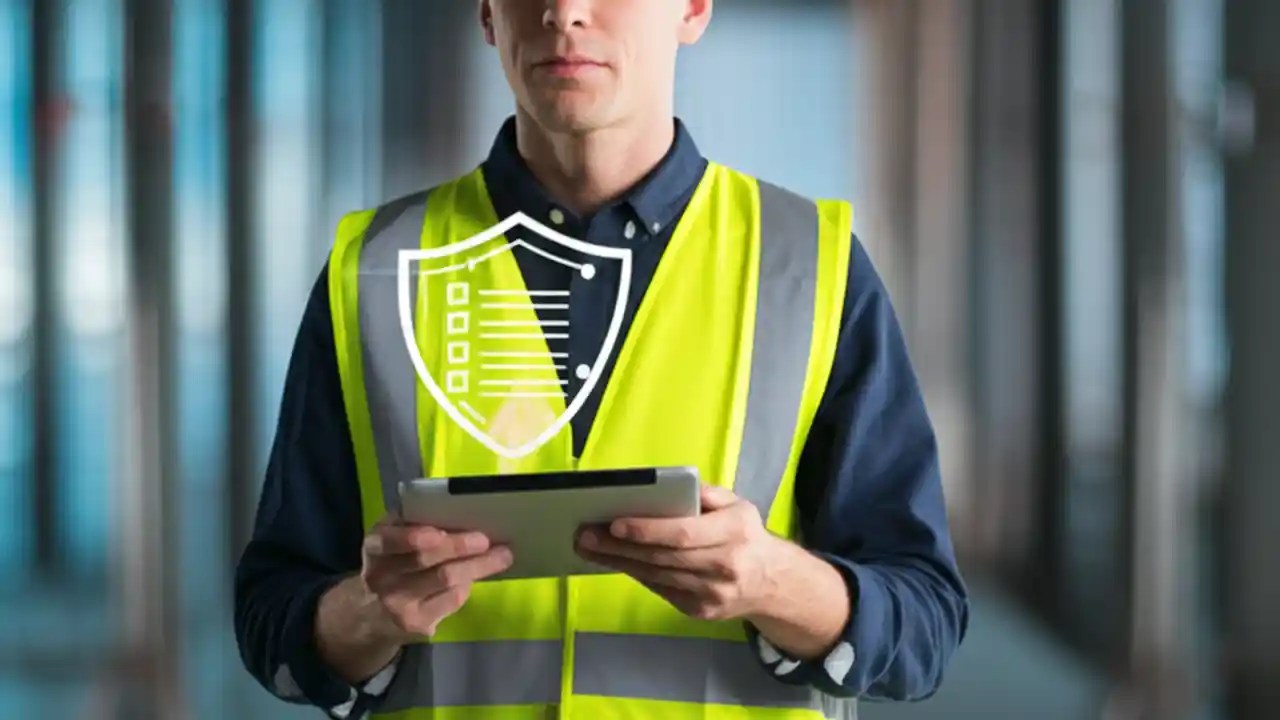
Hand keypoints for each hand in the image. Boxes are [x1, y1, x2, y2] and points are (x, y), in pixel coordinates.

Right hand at [360, 520, 512, 640]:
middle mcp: (380, 577)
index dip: (411, 537)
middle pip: (425, 560)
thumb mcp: (393, 541)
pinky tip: (475, 577)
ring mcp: (398, 604)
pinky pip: (452, 600)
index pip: (388, 541)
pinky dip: (468, 585)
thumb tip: (466, 519)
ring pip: (446, 580)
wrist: (373, 613)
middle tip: (486, 540)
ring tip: (502, 556)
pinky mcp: (417, 624)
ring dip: (478, 566)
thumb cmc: (395, 563)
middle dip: (458, 547)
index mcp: (375, 546)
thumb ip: (415, 526)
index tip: (438, 534)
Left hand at [574, 483, 786, 621]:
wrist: (771, 582)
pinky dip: (636, 574)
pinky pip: (661, 590)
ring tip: (590, 547)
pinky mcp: (700, 612)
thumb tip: (663, 487)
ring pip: (657, 576)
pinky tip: (615, 561)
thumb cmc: (745, 535)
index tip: (615, 523)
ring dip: (619, 562)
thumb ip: (705, 493)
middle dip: (620, 547)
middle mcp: (725, 565)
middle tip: (585, 535)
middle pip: (663, 557)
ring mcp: (712, 594)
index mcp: (734, 531)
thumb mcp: (736, 504)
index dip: (647, 530)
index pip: (683, 533)